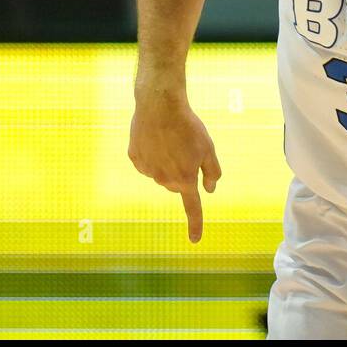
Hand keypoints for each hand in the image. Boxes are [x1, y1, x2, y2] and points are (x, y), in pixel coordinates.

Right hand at [128, 94, 221, 243]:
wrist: (159, 105)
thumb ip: (212, 172)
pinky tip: (155, 137)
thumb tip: (210, 190)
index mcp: (185, 179)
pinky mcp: (135, 157)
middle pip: (176, 184)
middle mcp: (164, 180)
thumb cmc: (188, 126)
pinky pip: (146, 161)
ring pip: (160, 173)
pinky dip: (152, 153)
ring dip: (167, 161)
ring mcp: (147, 170)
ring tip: (170, 138)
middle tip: (185, 148)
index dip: (195, 225)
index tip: (195, 240)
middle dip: (182, 172)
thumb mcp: (208, 148)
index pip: (192, 208)